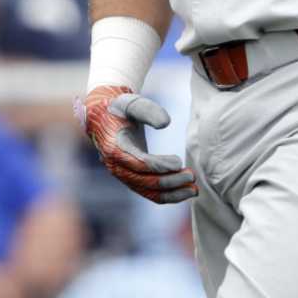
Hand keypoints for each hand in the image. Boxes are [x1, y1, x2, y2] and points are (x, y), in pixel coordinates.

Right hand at [78, 85, 196, 203]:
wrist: (104, 118)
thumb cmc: (120, 108)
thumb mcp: (131, 103)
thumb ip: (147, 110)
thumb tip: (166, 123)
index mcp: (115, 147)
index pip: (139, 163)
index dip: (159, 165)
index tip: (179, 162)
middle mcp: (116, 166)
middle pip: (145, 181)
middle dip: (170, 181)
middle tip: (192, 176)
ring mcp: (123, 174)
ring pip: (148, 192)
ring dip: (172, 193)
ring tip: (194, 190)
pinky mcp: (131, 178)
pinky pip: (149, 192)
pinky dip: (167, 195)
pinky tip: (185, 192)